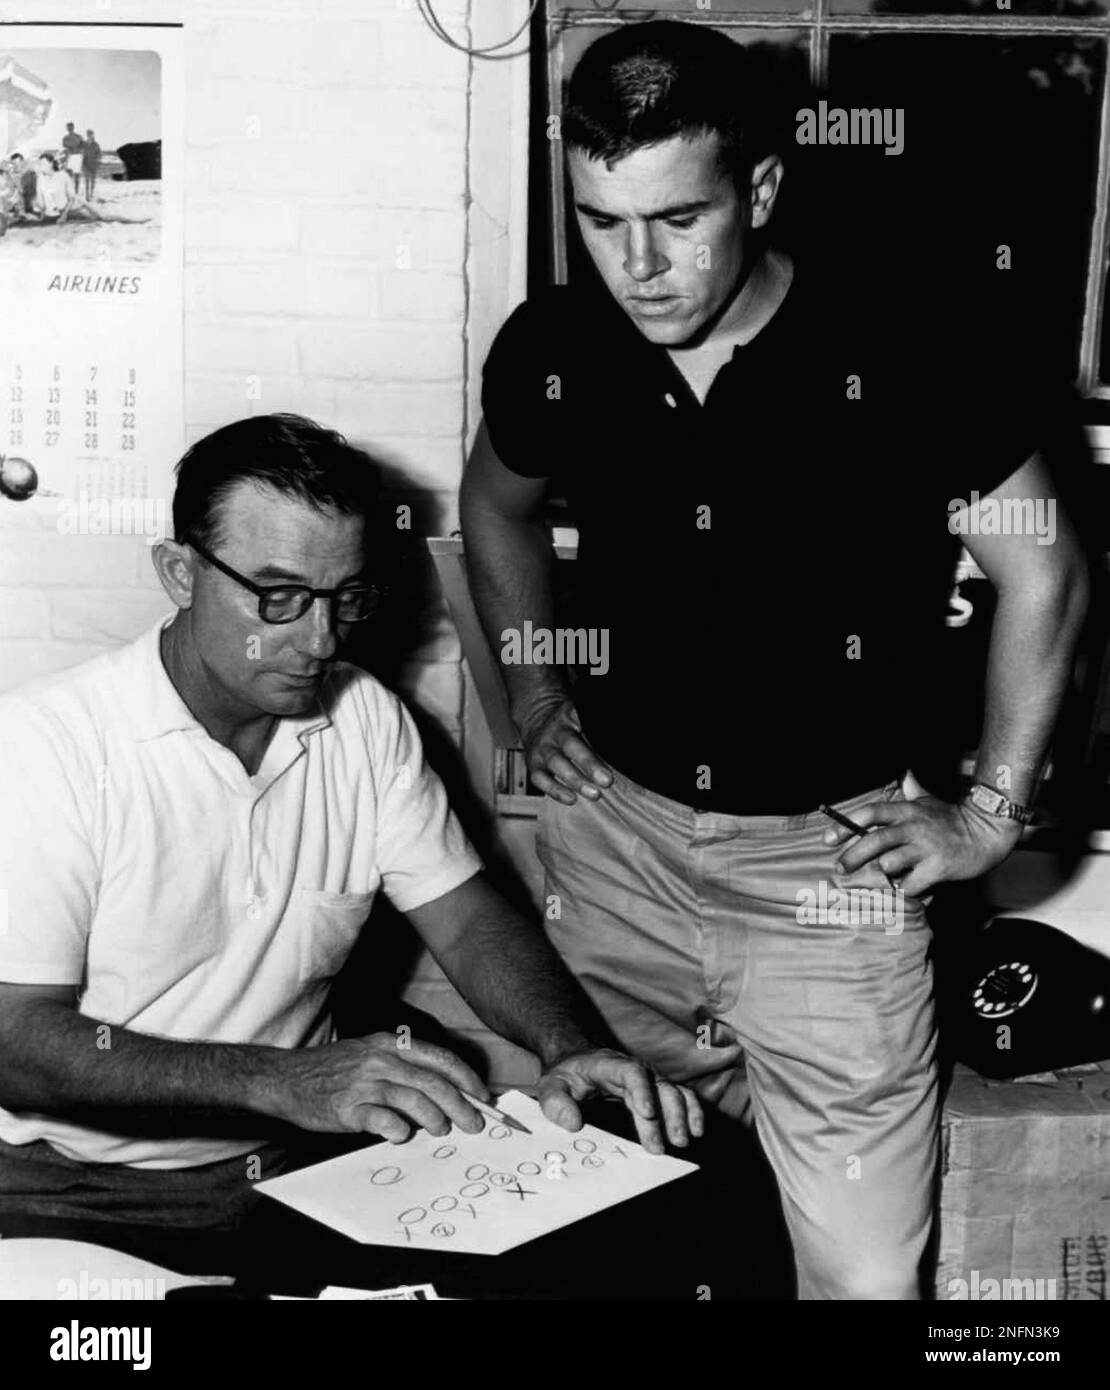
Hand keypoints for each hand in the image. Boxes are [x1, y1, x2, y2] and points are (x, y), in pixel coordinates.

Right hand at [268, 1034, 489, 1142]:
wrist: (287, 1078)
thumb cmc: (332, 1070)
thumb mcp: (369, 1054)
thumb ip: (402, 1069)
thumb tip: (442, 1094)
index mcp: (390, 1044)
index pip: (440, 1058)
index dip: (466, 1078)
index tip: (482, 1096)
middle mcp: (381, 1060)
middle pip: (433, 1082)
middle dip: (461, 1105)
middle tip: (473, 1124)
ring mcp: (364, 1083)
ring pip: (414, 1099)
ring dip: (435, 1119)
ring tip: (442, 1131)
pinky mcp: (347, 1107)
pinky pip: (381, 1119)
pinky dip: (398, 1130)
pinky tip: (402, 1137)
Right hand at [515, 692, 612, 805]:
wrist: (538, 721)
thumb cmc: (572, 726)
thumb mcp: (584, 717)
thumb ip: (601, 732)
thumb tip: (628, 751)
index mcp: (570, 714)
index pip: (581, 717)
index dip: (594, 727)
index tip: (611, 741)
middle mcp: (555, 731)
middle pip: (570, 744)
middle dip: (589, 762)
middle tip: (607, 780)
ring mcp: (542, 748)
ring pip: (556, 763)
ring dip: (575, 780)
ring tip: (595, 794)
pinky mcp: (533, 765)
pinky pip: (541, 779)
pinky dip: (556, 790)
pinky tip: (572, 799)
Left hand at [537, 1048, 702, 1154]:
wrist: (578, 1062)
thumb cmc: (566, 1077)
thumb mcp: (551, 1086)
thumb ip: (556, 1103)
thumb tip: (573, 1124)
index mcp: (609, 1065)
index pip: (630, 1072)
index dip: (641, 1090)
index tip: (646, 1112)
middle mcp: (636, 1070)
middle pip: (657, 1085)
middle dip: (664, 1114)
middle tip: (662, 1146)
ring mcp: (650, 1079)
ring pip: (674, 1091)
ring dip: (682, 1115)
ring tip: (682, 1141)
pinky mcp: (658, 1091)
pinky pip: (681, 1097)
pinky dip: (692, 1112)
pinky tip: (696, 1132)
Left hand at [825, 794, 1023, 897]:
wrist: (988, 832)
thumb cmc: (953, 819)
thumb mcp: (929, 800)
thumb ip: (912, 790)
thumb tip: (904, 774)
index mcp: (907, 811)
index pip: (870, 813)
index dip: (846, 825)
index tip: (828, 838)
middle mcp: (914, 827)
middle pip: (874, 841)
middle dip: (852, 856)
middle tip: (840, 867)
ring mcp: (926, 848)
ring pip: (890, 863)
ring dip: (883, 873)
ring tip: (885, 876)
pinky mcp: (938, 867)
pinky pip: (911, 884)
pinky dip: (904, 889)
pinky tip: (906, 887)